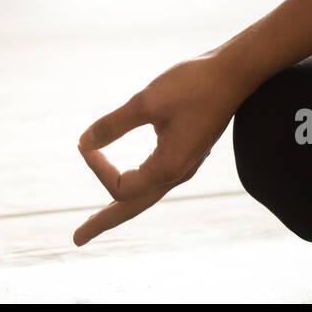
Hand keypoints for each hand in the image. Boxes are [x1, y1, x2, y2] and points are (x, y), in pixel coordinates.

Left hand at [74, 53, 247, 245]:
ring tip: (98, 220)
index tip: (86, 142)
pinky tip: (126, 178)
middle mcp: (178, 174)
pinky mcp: (186, 151)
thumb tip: (83, 144)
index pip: (120, 185)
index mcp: (169, 168)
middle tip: (77, 239)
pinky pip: (154, 178)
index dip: (97, 167)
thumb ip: (113, 125)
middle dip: (104, 222)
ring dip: (119, 206)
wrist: (235, 72)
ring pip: (145, 194)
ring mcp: (184, 164)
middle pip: (133, 207)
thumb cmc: (193, 84)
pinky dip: (134, 184)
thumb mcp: (146, 102)